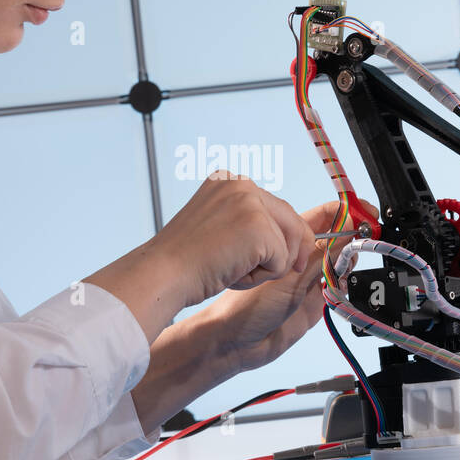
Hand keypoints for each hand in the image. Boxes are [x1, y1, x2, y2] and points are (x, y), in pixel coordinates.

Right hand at [148, 170, 317, 309]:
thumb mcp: (218, 229)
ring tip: (232, 271)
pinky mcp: (258, 228)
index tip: (288, 258)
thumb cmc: (185, 262)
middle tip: (282, 271)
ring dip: (267, 267)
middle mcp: (241, 184)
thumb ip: (248, 224)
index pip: (276, 207)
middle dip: (292, 251)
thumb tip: (297, 238)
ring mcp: (250, 204)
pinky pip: (282, 262)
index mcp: (229, 181)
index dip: (287, 235)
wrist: (163, 273)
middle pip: (291, 219)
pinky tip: (232, 275)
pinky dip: (261, 278)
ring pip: (288, 244)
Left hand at [203, 198, 378, 373]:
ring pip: (339, 262)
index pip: (323, 218)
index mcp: (287, 241)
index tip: (364, 212)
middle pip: (335, 238)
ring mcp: (308, 279)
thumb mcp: (288, 278)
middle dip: (352, 236)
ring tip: (347, 264)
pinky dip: (345, 282)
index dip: (345, 213)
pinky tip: (342, 283)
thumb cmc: (245, 307)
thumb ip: (321, 257)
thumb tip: (348, 234)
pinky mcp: (315, 301)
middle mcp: (300, 259)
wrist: (239, 344)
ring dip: (348, 261)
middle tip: (364, 238)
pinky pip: (337, 286)